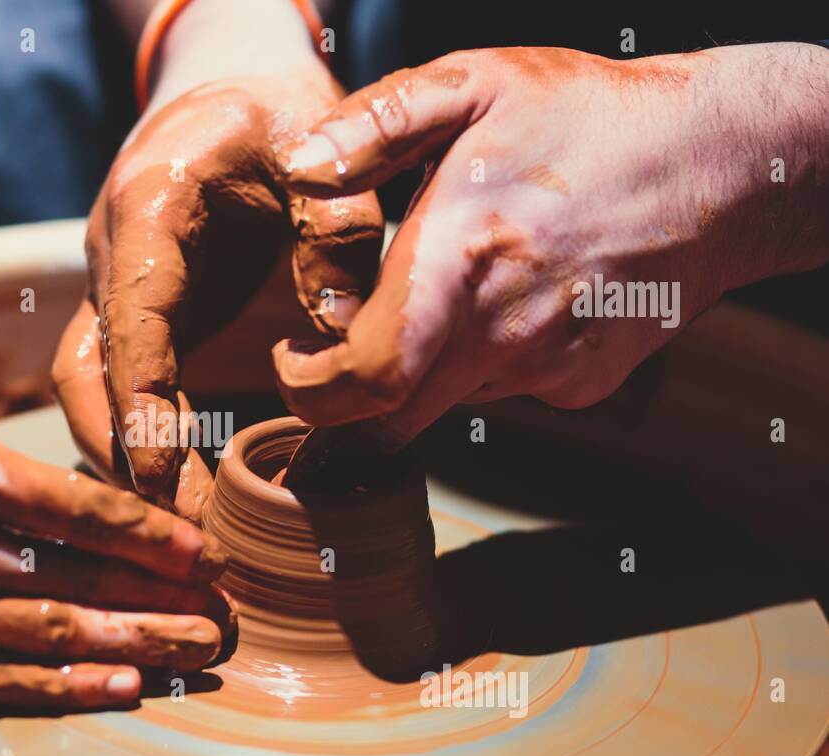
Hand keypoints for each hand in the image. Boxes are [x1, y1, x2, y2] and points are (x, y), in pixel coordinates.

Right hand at [0, 392, 232, 707]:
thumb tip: (19, 484)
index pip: (83, 506)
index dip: (153, 533)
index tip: (204, 550)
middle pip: (85, 577)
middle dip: (166, 597)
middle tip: (226, 613)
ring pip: (54, 634)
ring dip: (136, 644)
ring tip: (197, 653)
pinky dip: (59, 689)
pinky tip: (118, 688)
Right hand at [54, 65, 383, 521]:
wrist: (229, 88)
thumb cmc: (269, 110)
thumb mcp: (313, 139)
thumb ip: (335, 221)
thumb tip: (341, 327)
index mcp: (144, 214)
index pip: (126, 325)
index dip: (138, 408)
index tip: (161, 480)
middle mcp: (114, 263)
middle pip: (80, 379)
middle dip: (120, 459)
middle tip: (182, 536)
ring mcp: (120, 294)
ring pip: (90, 394)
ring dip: (126, 464)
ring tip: (187, 535)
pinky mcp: (144, 319)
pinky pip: (126, 392)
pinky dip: (149, 445)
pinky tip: (190, 496)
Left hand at [276, 43, 828, 437]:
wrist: (718, 165)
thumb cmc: (587, 116)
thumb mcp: (476, 85)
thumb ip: (377, 126)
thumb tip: (299, 170)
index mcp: (462, 260)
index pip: (364, 379)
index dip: (310, 390)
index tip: (291, 361)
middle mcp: (502, 331)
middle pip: (390, 418)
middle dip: (344, 403)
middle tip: (328, 358)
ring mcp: (546, 367)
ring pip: (441, 401)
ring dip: (418, 368)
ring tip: (453, 286)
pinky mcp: (580, 384)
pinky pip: (500, 389)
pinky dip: (479, 360)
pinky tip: (511, 297)